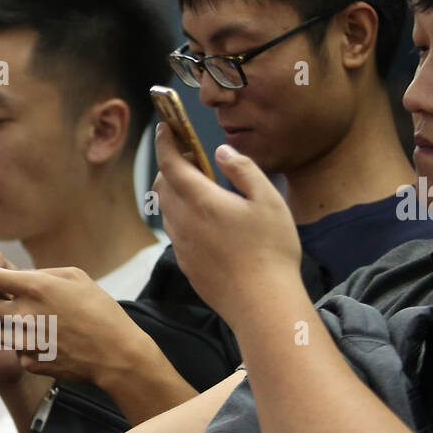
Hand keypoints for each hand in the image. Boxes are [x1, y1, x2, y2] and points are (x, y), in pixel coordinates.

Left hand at [0, 259, 155, 387]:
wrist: (116, 355)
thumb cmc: (101, 312)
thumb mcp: (76, 278)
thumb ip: (43, 274)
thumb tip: (22, 275)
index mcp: (35, 287)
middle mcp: (24, 314)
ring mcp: (24, 341)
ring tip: (5, 318)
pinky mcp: (28, 361)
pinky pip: (12, 349)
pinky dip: (17, 344)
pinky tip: (39, 343)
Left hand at [152, 128, 301, 318]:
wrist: (261, 304)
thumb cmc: (271, 251)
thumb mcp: (268, 201)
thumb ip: (243, 170)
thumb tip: (222, 152)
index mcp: (201, 201)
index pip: (171, 164)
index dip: (164, 143)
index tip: (164, 128)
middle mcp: (184, 222)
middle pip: (162, 186)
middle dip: (169, 166)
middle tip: (190, 157)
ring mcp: (182, 246)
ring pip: (167, 210)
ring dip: (174, 192)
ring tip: (199, 187)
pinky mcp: (186, 264)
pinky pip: (175, 232)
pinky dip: (181, 216)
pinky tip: (205, 221)